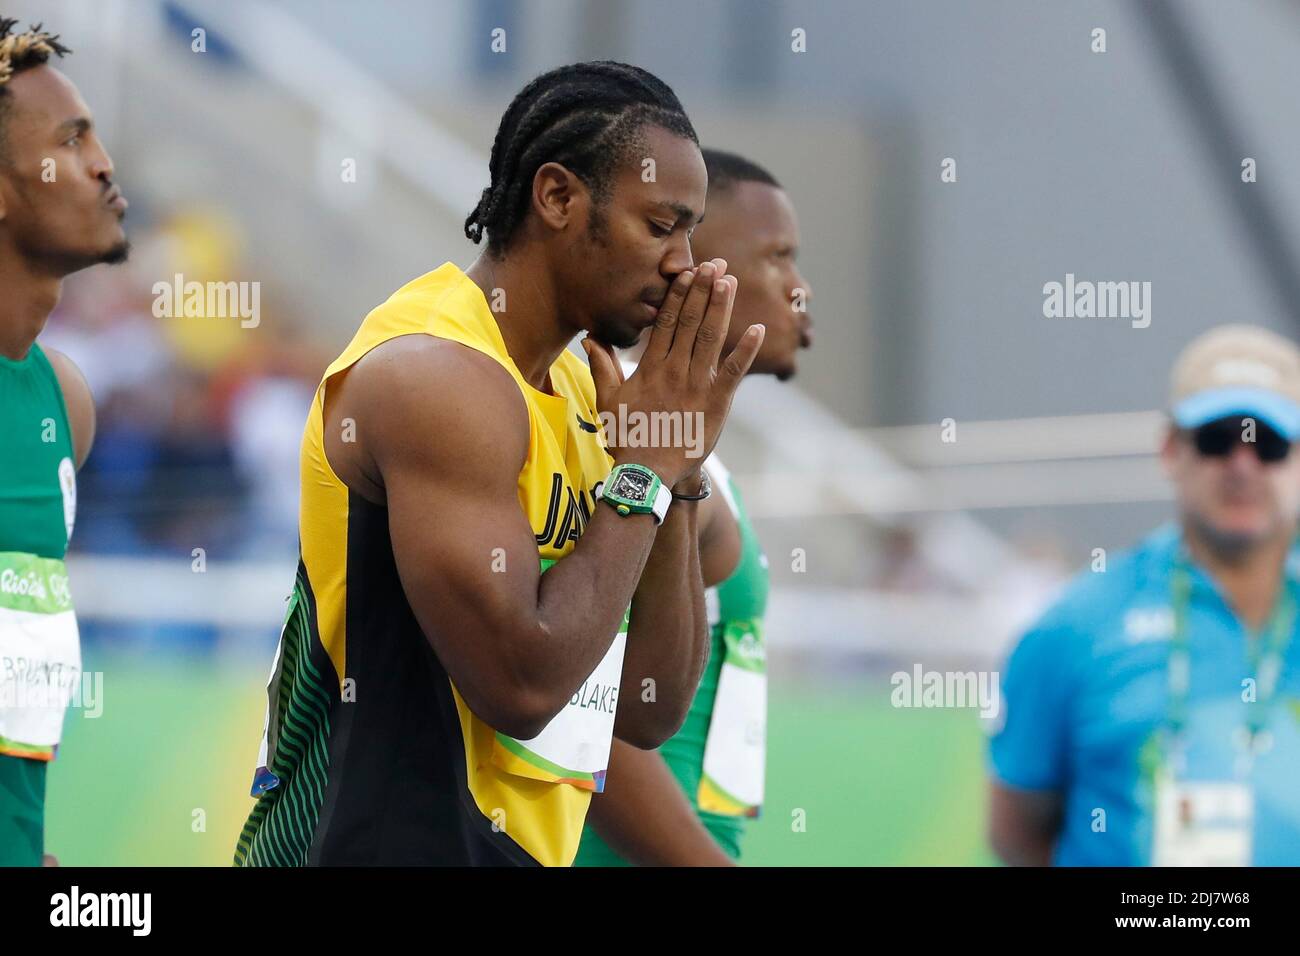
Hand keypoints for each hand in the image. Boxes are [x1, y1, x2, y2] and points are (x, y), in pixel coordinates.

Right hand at [583, 259, 763, 486]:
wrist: (647, 472)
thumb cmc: (627, 437)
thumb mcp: (607, 400)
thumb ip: (601, 366)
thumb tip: (589, 337)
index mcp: (651, 367)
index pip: (666, 322)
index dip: (678, 295)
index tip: (687, 272)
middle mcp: (675, 370)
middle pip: (690, 322)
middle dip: (702, 291)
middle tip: (714, 264)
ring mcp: (697, 386)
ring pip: (710, 339)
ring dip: (721, 308)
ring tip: (729, 281)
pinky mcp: (716, 404)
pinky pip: (733, 373)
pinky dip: (745, 351)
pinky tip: (757, 329)